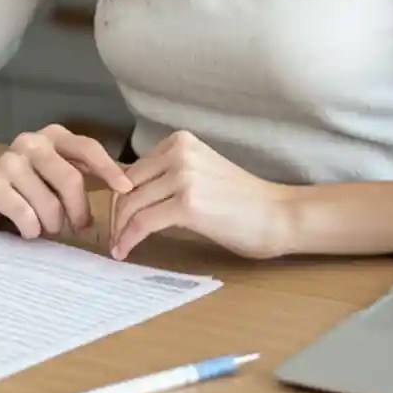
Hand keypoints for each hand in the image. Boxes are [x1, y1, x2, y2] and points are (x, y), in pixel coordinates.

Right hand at [0, 124, 132, 238]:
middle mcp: (31, 143)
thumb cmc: (23, 184)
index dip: (109, 170)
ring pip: (49, 204)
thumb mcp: (55, 173)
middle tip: (79, 228)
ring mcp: (10, 162)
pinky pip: (26, 215)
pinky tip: (27, 230)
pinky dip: (32, 229)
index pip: (88, 149)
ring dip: (52, 225)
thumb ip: (84, 175)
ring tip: (45, 228)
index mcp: (53, 137)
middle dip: (79, 211)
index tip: (126, 190)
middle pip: (71, 180)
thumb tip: (126, 191)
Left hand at [111, 131, 296, 259]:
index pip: (132, 170)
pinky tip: (125, 251)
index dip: (119, 198)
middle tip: (113, 238)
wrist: (278, 215)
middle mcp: (179, 153)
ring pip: (130, 205)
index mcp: (179, 142)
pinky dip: (129, 239)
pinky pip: (143, 223)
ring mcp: (183, 176)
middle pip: (126, 187)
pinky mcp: (187, 204)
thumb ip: (168, 177)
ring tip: (118, 248)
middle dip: (115, 215)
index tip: (116, 220)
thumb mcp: (200, 174)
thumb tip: (128, 197)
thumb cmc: (242, 202)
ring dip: (119, 230)